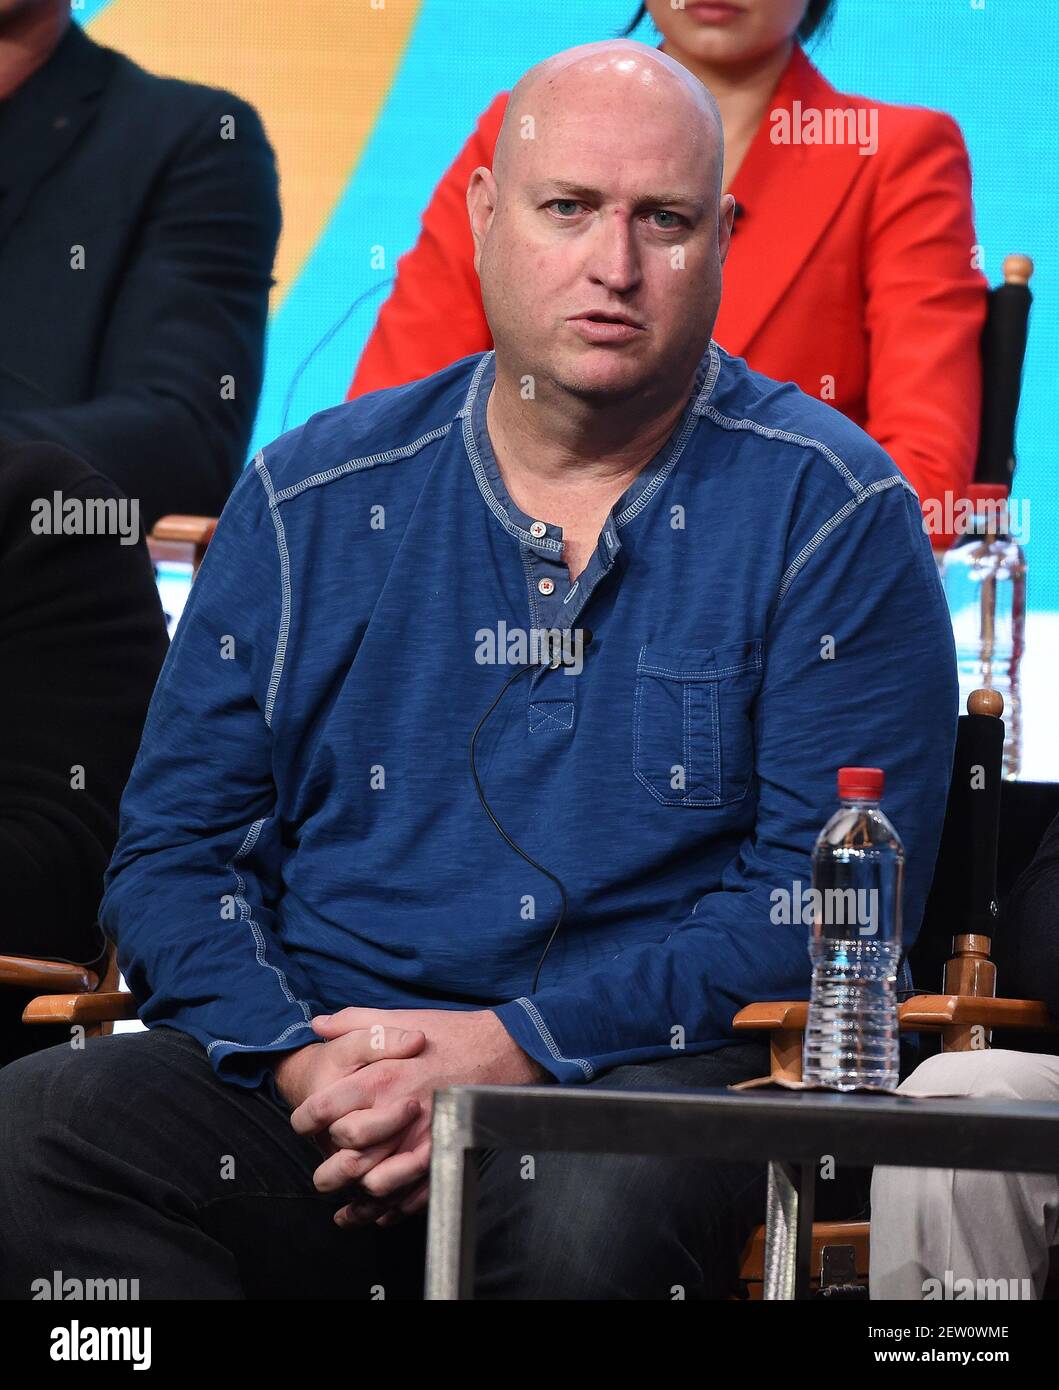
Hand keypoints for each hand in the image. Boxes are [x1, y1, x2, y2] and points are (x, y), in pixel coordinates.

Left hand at [296, 1006, 548, 1227]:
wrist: (500, 1049)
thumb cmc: (449, 1033)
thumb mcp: (396, 1018)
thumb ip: (352, 1021)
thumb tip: (317, 1025)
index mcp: (380, 1078)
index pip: (324, 1110)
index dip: (303, 1121)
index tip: (301, 1124)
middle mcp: (397, 1113)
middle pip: (344, 1156)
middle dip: (325, 1169)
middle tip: (321, 1169)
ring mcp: (422, 1139)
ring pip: (374, 1184)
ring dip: (355, 1195)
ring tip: (347, 1191)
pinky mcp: (443, 1154)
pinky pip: (411, 1195)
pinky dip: (391, 1208)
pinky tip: (379, 1208)